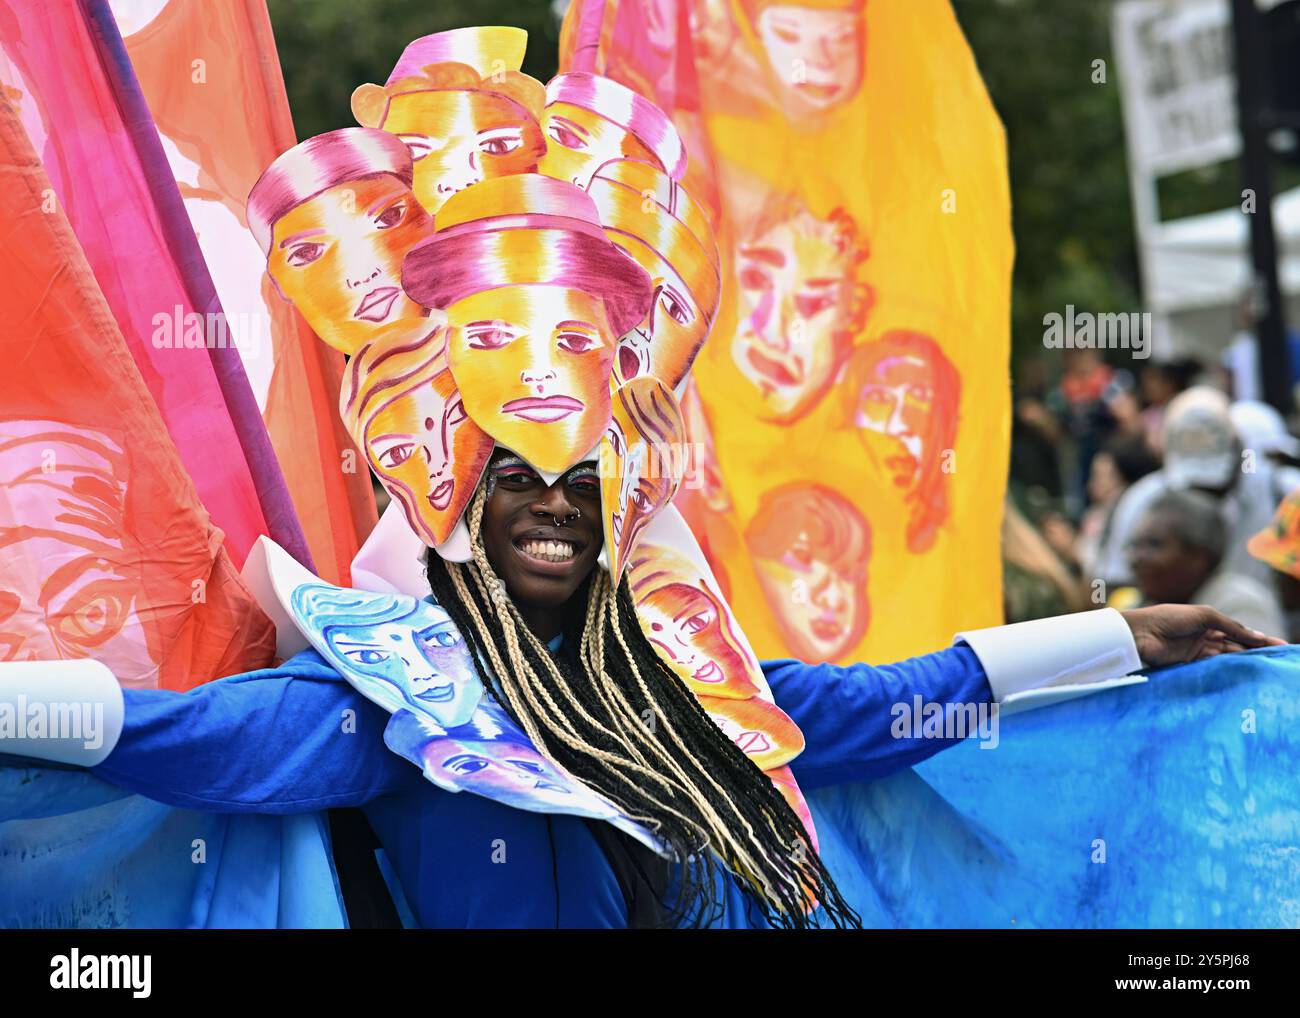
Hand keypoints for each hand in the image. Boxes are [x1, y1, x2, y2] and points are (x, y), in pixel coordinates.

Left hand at [1120, 605, 1286, 666]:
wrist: (1140, 633)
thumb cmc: (1169, 618)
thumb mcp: (1204, 616)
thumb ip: (1230, 626)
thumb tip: (1257, 636)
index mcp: (1209, 621)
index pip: (1239, 631)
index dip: (1259, 638)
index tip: (1280, 645)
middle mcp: (1206, 636)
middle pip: (1237, 645)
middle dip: (1258, 651)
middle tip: (1279, 658)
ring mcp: (1199, 651)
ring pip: (1229, 656)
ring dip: (1247, 660)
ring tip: (1268, 666)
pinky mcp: (1191, 664)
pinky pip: (1215, 666)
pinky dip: (1229, 668)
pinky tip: (1245, 671)